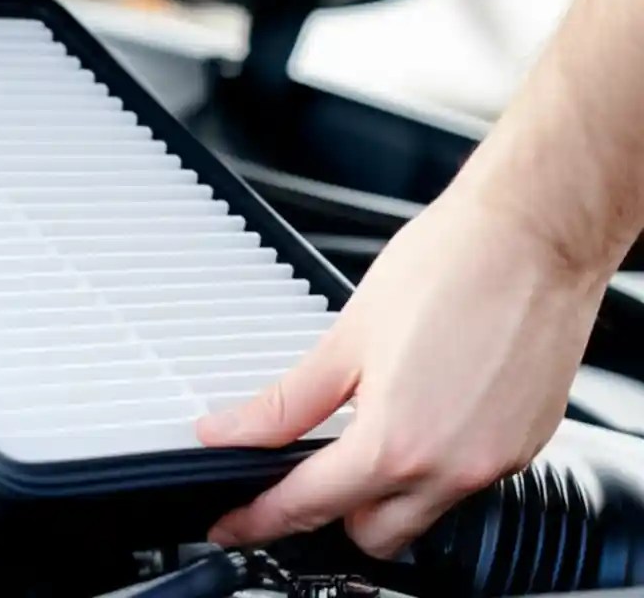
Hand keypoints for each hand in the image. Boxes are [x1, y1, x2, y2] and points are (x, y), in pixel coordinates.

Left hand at [196, 190, 610, 558]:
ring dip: (383, 491)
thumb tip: (230, 431)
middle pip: (370, 533)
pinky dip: (431, 464)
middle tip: (301, 469)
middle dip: (330, 510)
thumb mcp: (346, 338)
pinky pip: (462, 483)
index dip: (258, 521)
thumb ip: (285, 403)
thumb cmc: (452, 267)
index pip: (308, 508)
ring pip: (421, 514)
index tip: (233, 524)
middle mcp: (451, 467)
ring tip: (367, 426)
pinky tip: (418, 413)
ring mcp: (494, 462)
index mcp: (396, 443)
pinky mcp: (524, 446)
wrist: (536, 233)